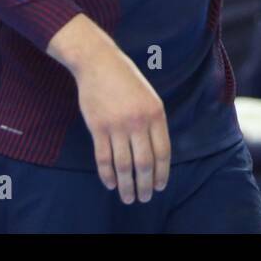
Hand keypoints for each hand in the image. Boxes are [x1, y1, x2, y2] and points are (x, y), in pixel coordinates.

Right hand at [51, 17, 169, 204]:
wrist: (98, 62)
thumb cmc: (126, 80)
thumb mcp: (149, 97)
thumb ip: (154, 123)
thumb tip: (156, 155)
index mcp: (155, 114)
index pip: (162, 152)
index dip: (162, 173)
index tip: (160, 186)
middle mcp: (138, 121)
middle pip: (144, 163)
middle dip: (145, 185)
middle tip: (144, 198)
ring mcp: (116, 125)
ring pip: (124, 165)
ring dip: (126, 185)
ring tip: (127, 198)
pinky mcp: (97, 127)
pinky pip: (103, 157)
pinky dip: (107, 174)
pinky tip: (110, 184)